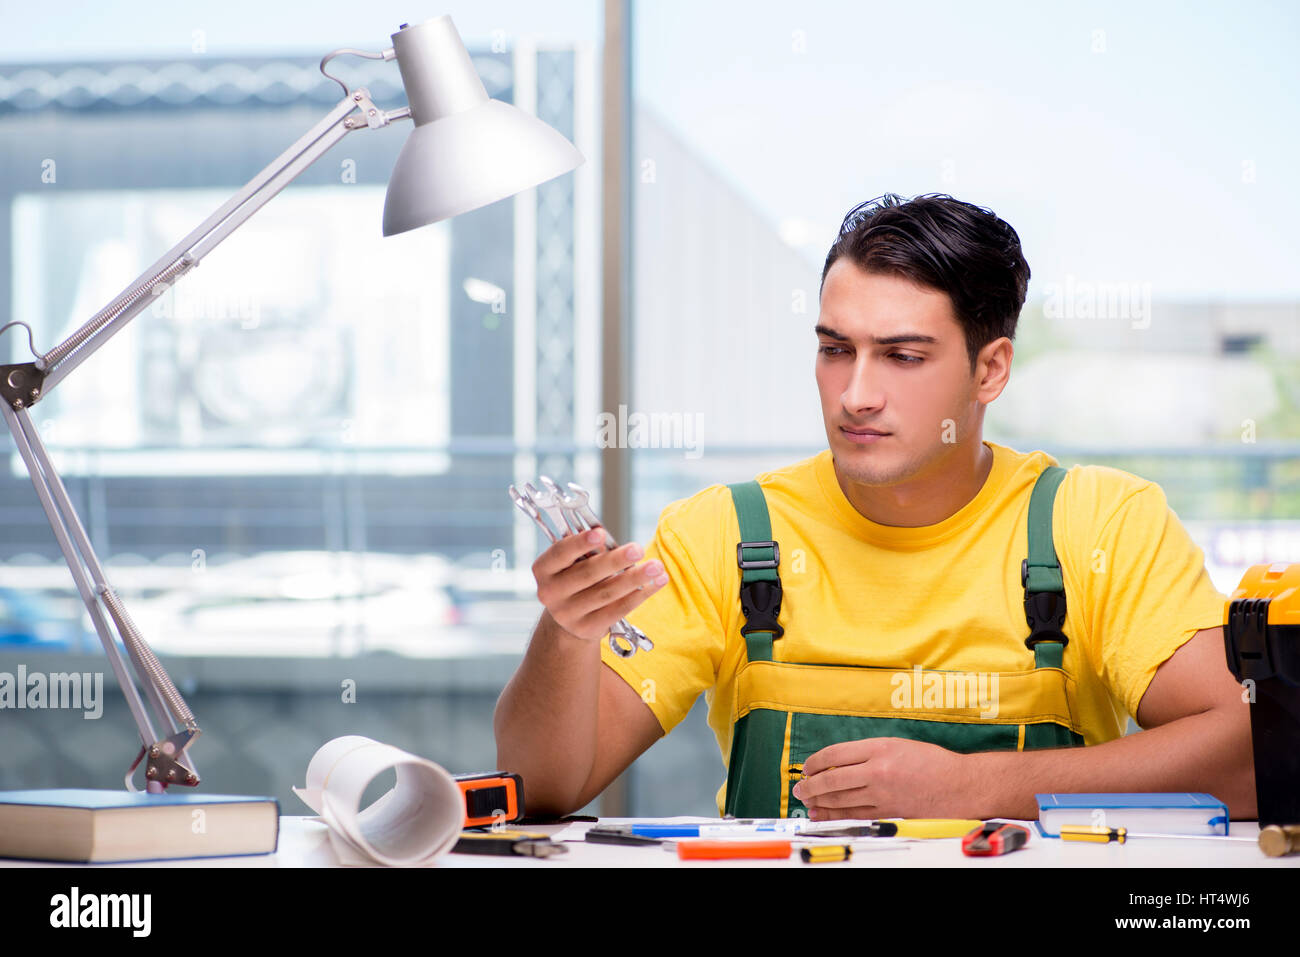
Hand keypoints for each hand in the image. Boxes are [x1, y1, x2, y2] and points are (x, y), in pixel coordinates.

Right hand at [532, 528, 668, 642]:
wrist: (569, 619)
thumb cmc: (576, 577)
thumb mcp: (574, 562)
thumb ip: (588, 550)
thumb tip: (612, 541)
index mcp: (544, 569)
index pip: (560, 553)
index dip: (580, 543)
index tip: (601, 533)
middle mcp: (550, 593)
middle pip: (587, 573)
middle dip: (615, 560)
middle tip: (638, 548)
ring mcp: (568, 614)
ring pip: (606, 593)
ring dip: (634, 578)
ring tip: (656, 567)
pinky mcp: (587, 628)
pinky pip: (618, 609)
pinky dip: (639, 595)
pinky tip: (655, 584)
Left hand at [791, 737, 977, 820]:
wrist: (961, 785)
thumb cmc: (932, 763)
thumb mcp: (898, 745)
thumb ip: (868, 753)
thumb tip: (838, 763)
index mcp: (880, 748)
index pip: (835, 755)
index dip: (815, 762)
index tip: (806, 767)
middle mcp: (878, 770)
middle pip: (833, 779)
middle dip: (811, 785)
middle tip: (800, 787)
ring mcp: (883, 794)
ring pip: (841, 799)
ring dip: (820, 802)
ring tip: (807, 802)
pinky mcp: (889, 812)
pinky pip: (855, 815)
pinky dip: (836, 815)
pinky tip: (825, 814)